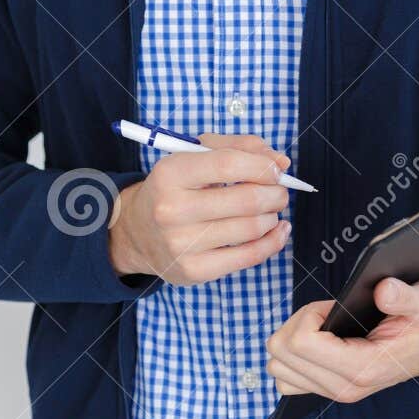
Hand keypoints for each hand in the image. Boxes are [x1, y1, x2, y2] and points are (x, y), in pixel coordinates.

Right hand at [108, 133, 292, 286]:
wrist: (138, 232)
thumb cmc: (175, 188)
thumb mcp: (195, 155)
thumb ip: (238, 147)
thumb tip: (281, 162)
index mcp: (170, 173)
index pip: (228, 164)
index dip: (262, 166)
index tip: (275, 170)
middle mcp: (172, 209)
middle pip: (246, 199)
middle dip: (275, 193)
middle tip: (279, 191)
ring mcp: (181, 243)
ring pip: (252, 228)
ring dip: (273, 216)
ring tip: (270, 210)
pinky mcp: (194, 270)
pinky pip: (249, 257)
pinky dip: (273, 242)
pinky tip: (277, 230)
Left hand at [265, 275, 418, 402]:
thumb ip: (406, 296)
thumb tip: (383, 291)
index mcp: (363, 368)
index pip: (299, 344)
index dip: (308, 315)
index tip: (334, 306)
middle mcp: (346, 387)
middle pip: (280, 357)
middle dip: (297, 324)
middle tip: (330, 313)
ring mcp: (338, 391)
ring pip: (278, 370)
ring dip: (294, 339)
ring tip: (327, 326)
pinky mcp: (333, 387)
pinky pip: (290, 377)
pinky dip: (295, 354)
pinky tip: (322, 339)